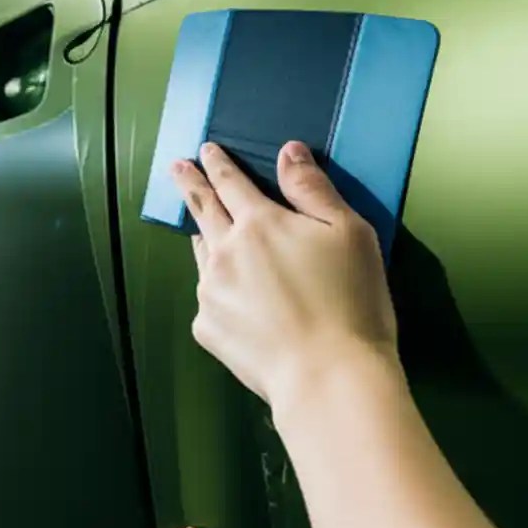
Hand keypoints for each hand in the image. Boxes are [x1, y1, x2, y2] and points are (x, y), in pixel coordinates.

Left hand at [170, 141, 399, 407]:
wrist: (327, 377)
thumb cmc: (350, 302)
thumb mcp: (348, 234)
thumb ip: (313, 190)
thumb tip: (288, 152)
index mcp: (260, 223)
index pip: (231, 182)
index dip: (218, 163)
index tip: (205, 150)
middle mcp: (225, 252)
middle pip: (203, 210)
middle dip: (190, 185)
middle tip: (177, 167)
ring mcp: (211, 292)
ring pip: (203, 255)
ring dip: (202, 236)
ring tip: (200, 229)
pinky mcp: (208, 329)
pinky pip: (210, 299)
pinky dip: (218, 290)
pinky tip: (231, 299)